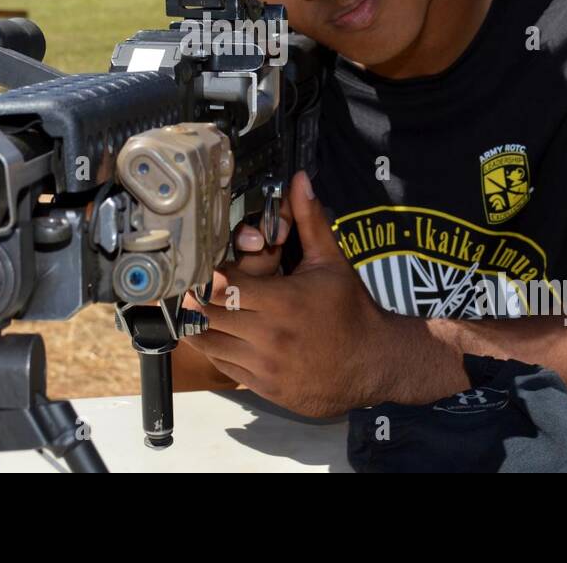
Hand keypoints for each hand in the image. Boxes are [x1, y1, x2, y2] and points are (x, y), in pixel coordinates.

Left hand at [183, 170, 407, 416]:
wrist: (375, 364)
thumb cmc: (350, 309)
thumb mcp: (330, 261)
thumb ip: (308, 220)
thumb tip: (299, 180)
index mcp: (283, 301)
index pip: (221, 287)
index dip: (204, 276)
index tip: (199, 267)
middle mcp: (270, 337)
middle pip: (207, 315)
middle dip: (196, 299)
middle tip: (192, 286)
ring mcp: (265, 367)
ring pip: (209, 344)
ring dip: (201, 325)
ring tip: (202, 308)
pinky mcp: (264, 387)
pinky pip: (223, 366)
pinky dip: (217, 349)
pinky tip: (224, 333)